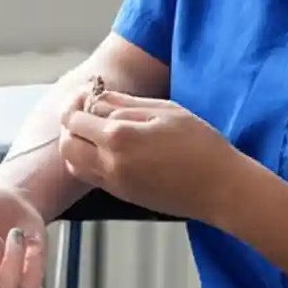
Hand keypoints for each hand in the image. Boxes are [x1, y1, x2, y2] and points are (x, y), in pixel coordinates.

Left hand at [59, 91, 238, 221]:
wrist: (220, 188)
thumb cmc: (200, 145)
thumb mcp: (165, 110)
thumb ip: (125, 104)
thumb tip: (98, 98)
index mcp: (118, 138)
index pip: (75, 119)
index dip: (76, 102)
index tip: (87, 93)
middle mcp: (109, 164)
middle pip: (67, 144)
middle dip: (71, 124)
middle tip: (88, 109)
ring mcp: (114, 183)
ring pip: (74, 164)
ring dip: (77, 144)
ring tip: (96, 129)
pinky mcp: (122, 195)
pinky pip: (90, 176)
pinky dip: (88, 160)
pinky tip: (109, 148)